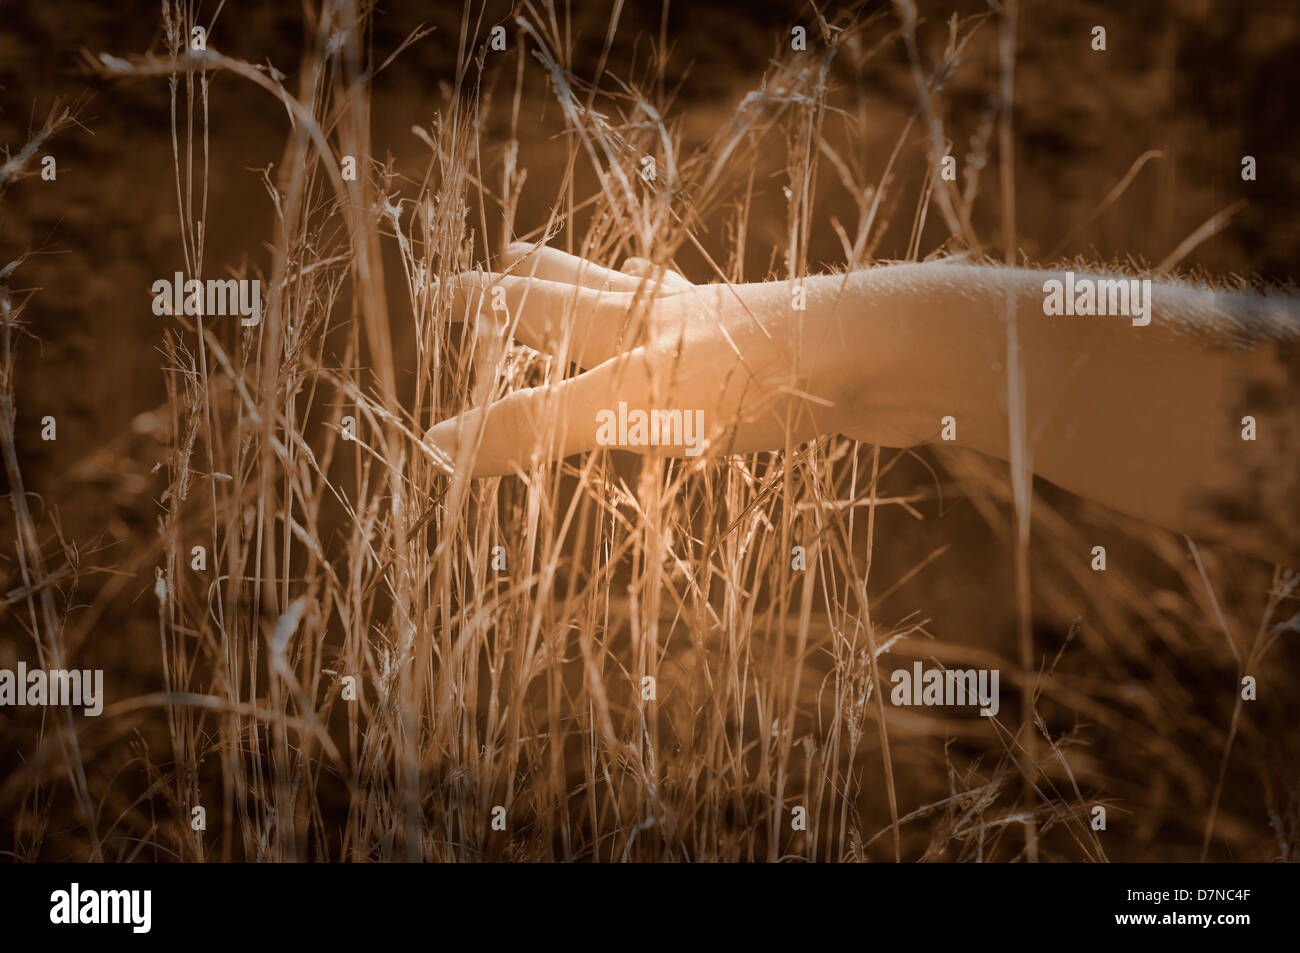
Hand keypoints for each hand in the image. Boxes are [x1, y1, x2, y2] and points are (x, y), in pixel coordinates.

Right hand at [424, 243, 928, 477]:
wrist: (867, 358)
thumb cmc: (742, 375)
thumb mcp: (623, 408)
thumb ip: (536, 426)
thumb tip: (437, 448)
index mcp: (613, 322)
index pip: (526, 304)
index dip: (477, 303)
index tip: (436, 295)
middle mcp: (657, 312)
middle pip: (581, 282)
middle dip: (535, 276)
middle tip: (506, 257)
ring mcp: (712, 325)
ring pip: (648, 299)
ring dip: (615, 290)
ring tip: (610, 278)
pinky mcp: (760, 350)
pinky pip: (705, 331)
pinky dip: (689, 325)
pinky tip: (710, 336)